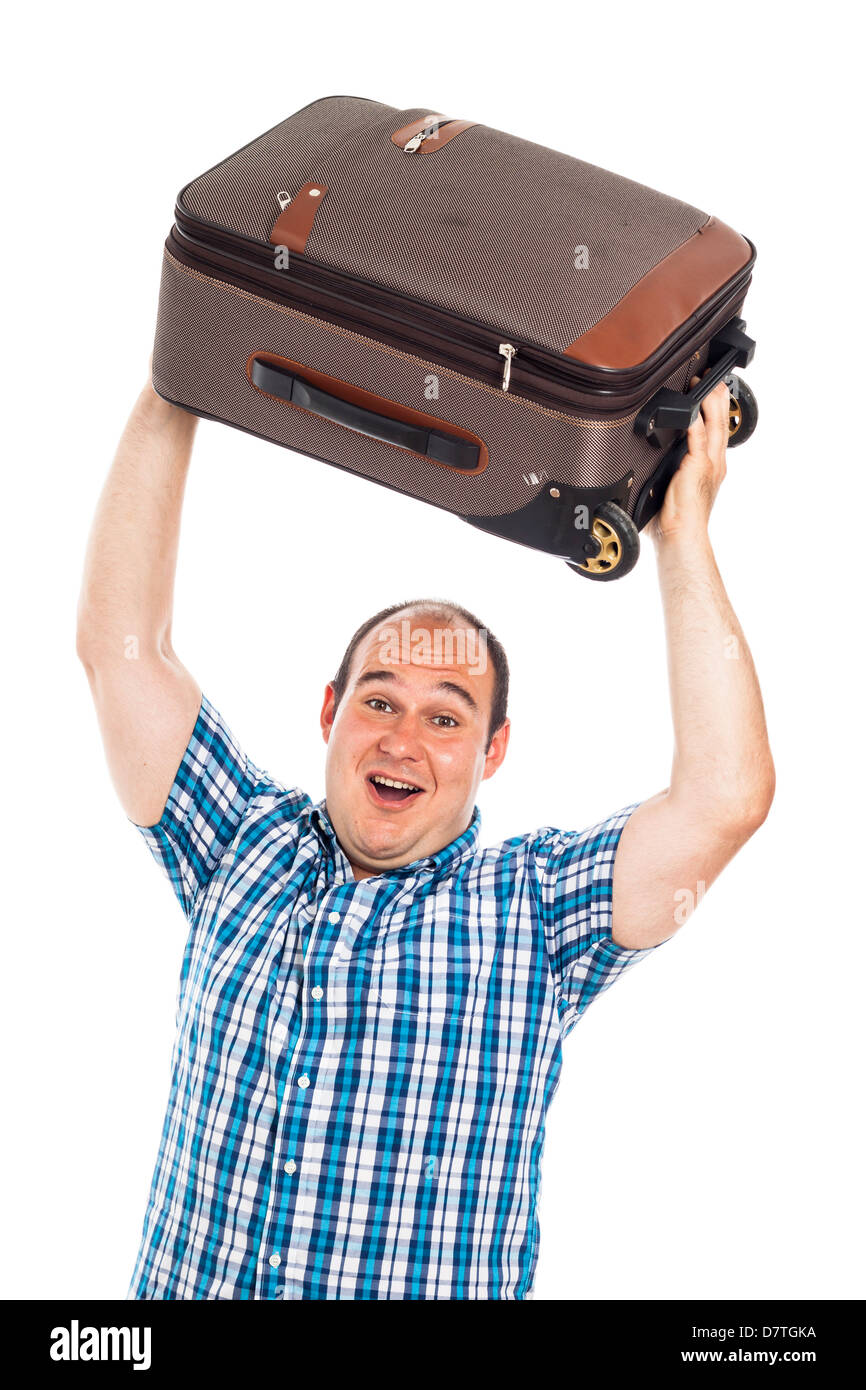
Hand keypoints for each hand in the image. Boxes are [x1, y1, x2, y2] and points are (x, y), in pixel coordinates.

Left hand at [649, 375, 729, 547]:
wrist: (681, 536)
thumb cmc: (674, 521)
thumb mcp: (670, 490)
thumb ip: (664, 473)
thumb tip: (644, 469)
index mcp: (710, 468)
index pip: (716, 432)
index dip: (715, 412)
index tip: (709, 395)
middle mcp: (714, 463)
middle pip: (722, 422)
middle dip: (717, 398)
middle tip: (711, 378)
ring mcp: (709, 464)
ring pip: (715, 423)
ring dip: (710, 401)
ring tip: (705, 383)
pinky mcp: (699, 466)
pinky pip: (699, 436)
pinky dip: (696, 419)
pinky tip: (691, 405)